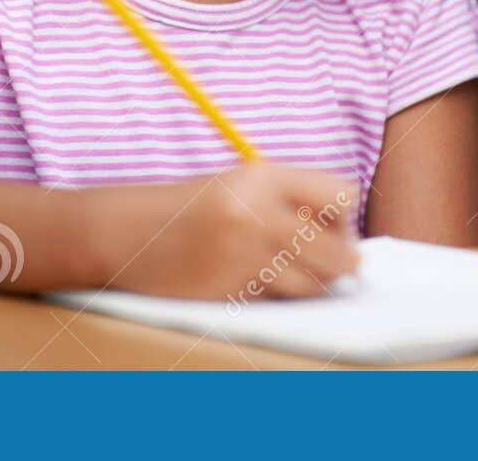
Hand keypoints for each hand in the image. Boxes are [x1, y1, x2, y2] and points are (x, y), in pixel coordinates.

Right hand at [106, 165, 360, 300]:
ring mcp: (245, 258)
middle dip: (342, 259)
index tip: (330, 223)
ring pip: (315, 284)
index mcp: (264, 176)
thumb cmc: (192, 208)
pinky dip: (278, 297)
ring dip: (313, 283)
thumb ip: (294, 198)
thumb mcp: (242, 184)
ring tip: (292, 272)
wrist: (126, 234)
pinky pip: (279, 302)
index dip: (344, 213)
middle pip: (339, 250)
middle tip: (332, 261)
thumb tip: (351, 235)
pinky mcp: (231, 294)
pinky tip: (257, 283)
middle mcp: (258, 215)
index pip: (342, 194)